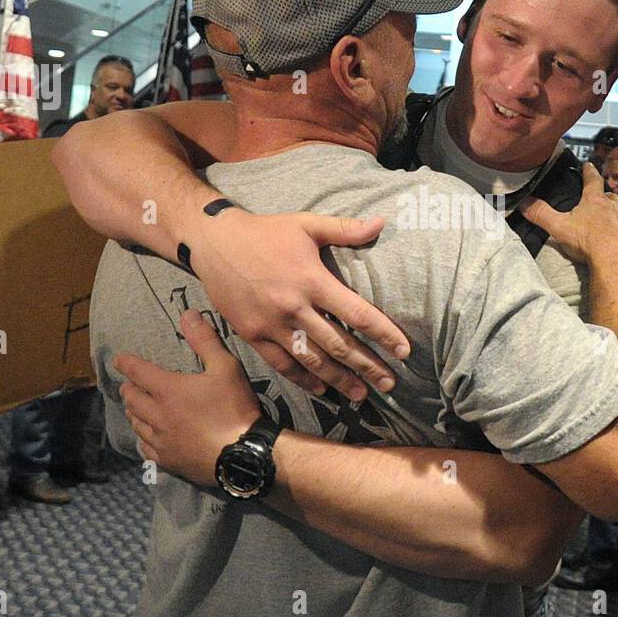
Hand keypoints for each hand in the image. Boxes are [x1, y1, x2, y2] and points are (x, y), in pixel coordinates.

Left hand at [114, 309, 262, 487]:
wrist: (241, 454)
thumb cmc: (234, 407)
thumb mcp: (225, 368)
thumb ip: (205, 341)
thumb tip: (188, 314)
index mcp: (167, 389)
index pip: (137, 372)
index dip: (126, 364)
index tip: (119, 360)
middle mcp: (156, 414)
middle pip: (131, 399)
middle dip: (129, 389)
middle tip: (130, 385)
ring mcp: (160, 439)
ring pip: (136, 423)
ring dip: (134, 412)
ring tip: (136, 408)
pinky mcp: (167, 459)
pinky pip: (145, 447)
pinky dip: (143, 437)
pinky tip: (148, 437)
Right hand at [192, 210, 408, 402]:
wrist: (213, 243)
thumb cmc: (265, 232)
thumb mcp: (306, 224)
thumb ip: (345, 228)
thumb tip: (381, 222)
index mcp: (312, 281)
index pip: (357, 314)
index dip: (383, 334)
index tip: (403, 351)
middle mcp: (294, 307)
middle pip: (339, 345)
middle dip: (368, 366)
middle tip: (390, 384)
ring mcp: (271, 325)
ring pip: (312, 360)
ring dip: (339, 380)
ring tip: (362, 394)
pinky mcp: (252, 335)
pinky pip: (281, 364)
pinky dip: (303, 379)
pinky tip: (321, 390)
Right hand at [517, 163, 617, 265]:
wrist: (617, 263)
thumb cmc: (588, 242)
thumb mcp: (558, 227)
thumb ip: (540, 214)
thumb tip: (523, 203)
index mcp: (595, 201)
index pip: (592, 180)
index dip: (588, 172)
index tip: (588, 165)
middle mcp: (615, 207)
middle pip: (611, 197)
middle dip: (606, 198)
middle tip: (601, 202)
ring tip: (612, 224)